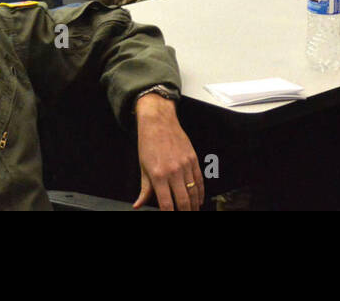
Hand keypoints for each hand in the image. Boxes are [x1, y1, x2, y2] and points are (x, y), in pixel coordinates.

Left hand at [133, 93, 202, 210]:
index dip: (170, 214)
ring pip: (194, 192)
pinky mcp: (193, 159)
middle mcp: (173, 172)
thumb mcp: (143, 168)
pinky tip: (199, 200)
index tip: (170, 217)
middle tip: (185, 216)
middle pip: (183, 201)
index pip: (167, 204)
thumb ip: (144, 189)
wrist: (158, 122)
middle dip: (185, 212)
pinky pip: (199, 180)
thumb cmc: (148, 143)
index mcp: (158, 176)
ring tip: (193, 211)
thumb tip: (138, 205)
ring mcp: (185, 165)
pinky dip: (200, 192)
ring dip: (194, 205)